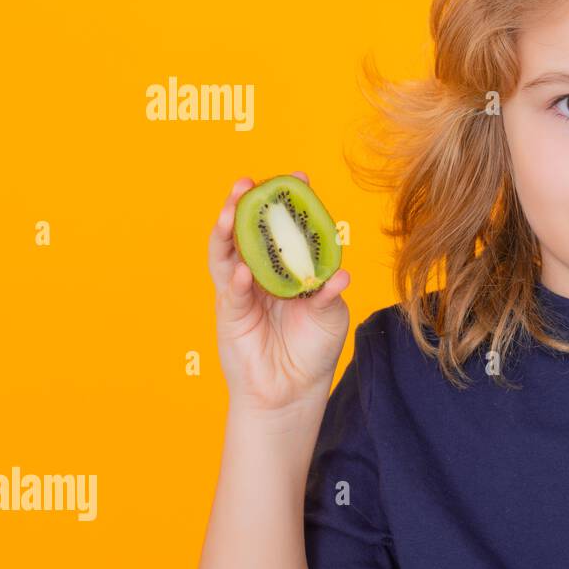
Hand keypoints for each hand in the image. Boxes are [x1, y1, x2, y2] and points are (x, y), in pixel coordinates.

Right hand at [209, 172, 352, 412]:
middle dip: (247, 205)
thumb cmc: (313, 349)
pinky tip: (243, 268)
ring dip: (227, 230)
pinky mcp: (230, 314)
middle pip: (249, 231)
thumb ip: (330, 294)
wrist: (292, 390)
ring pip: (228, 253)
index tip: (298, 178)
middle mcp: (262, 272)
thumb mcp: (330, 317)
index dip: (289, 203)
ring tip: (232, 210)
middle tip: (250, 183)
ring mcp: (242, 290)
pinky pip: (230, 292)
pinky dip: (235, 279)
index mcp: (288, 266)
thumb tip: (341, 275)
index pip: (286, 228)